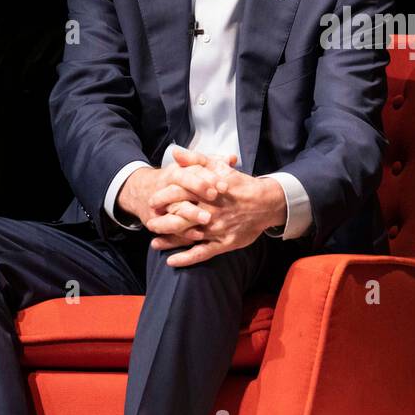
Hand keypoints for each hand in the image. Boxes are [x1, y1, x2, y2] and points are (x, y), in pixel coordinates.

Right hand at [117, 146, 229, 238]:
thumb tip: (232, 158)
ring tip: (207, 220)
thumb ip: (212, 164)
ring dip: (190, 214)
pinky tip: (197, 235)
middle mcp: (166, 186)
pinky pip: (168, 228)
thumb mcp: (192, 169)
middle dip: (198, 191)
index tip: (224, 185)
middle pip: (181, 186)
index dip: (208, 177)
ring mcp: (160, 205)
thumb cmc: (177, 181)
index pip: (192, 170)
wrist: (141, 192)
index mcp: (176, 172)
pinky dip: (182, 233)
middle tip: (216, 198)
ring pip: (174, 208)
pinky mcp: (156, 221)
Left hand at [152, 156, 288, 266]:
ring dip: (169, 241)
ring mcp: (216, 229)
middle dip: (162, 222)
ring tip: (154, 243)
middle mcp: (210, 211)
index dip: (163, 198)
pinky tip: (172, 261)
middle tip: (149, 223)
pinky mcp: (224, 243)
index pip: (180, 193)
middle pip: (180, 217)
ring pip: (188, 236)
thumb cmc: (240, 185)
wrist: (266, 203)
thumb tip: (175, 152)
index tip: (151, 201)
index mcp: (207, 192)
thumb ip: (197, 159)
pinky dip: (187, 258)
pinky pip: (202, 252)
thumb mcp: (220, 167)